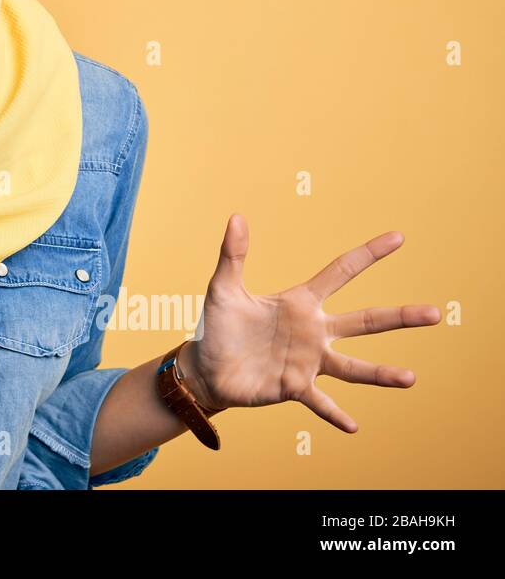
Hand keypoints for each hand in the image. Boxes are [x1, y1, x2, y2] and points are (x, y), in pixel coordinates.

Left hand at [184, 214, 440, 431]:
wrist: (206, 368)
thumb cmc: (218, 327)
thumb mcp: (223, 288)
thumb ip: (232, 254)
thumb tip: (236, 215)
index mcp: (301, 303)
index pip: (340, 272)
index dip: (368, 255)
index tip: (397, 238)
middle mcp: (313, 332)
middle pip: (364, 321)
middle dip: (399, 317)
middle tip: (435, 313)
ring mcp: (308, 361)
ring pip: (352, 366)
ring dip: (380, 374)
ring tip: (409, 379)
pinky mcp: (294, 387)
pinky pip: (320, 402)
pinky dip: (335, 414)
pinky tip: (353, 426)